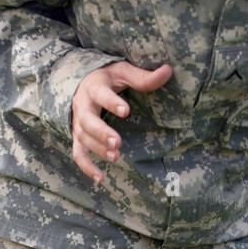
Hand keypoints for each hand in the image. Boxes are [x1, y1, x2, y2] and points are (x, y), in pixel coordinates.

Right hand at [70, 61, 171, 182]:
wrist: (80, 82)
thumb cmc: (107, 78)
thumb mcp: (123, 72)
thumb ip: (144, 77)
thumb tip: (168, 70)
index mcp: (94, 87)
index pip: (101, 94)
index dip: (111, 102)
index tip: (125, 111)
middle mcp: (83, 105)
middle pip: (87, 120)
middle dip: (101, 132)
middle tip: (117, 142)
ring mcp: (78, 122)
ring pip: (83, 138)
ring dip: (97, 149)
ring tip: (116, 157)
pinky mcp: (78, 136)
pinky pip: (78, 153)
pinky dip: (87, 166)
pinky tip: (100, 178)